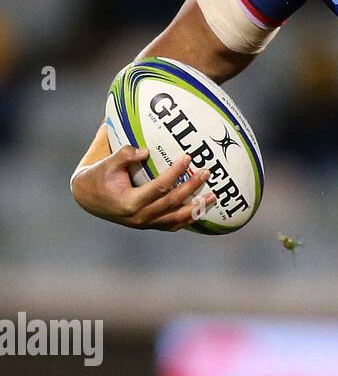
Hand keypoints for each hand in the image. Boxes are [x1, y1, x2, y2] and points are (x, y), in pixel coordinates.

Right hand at [71, 146, 214, 230]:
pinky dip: (187, 219)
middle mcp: (139, 217)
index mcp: (129, 202)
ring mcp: (144, 224)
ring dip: (196, 208)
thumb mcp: (106, 162)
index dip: (176, 173)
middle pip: (172, 203)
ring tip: (213, 196)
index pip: (159, 188)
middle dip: (192, 187)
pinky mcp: (148, 225)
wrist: (86, 197)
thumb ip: (123, 155)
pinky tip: (201, 210)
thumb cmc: (97, 176)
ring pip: (175, 219)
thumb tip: (145, 151)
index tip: (188, 158)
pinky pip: (171, 225)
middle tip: (207, 172)